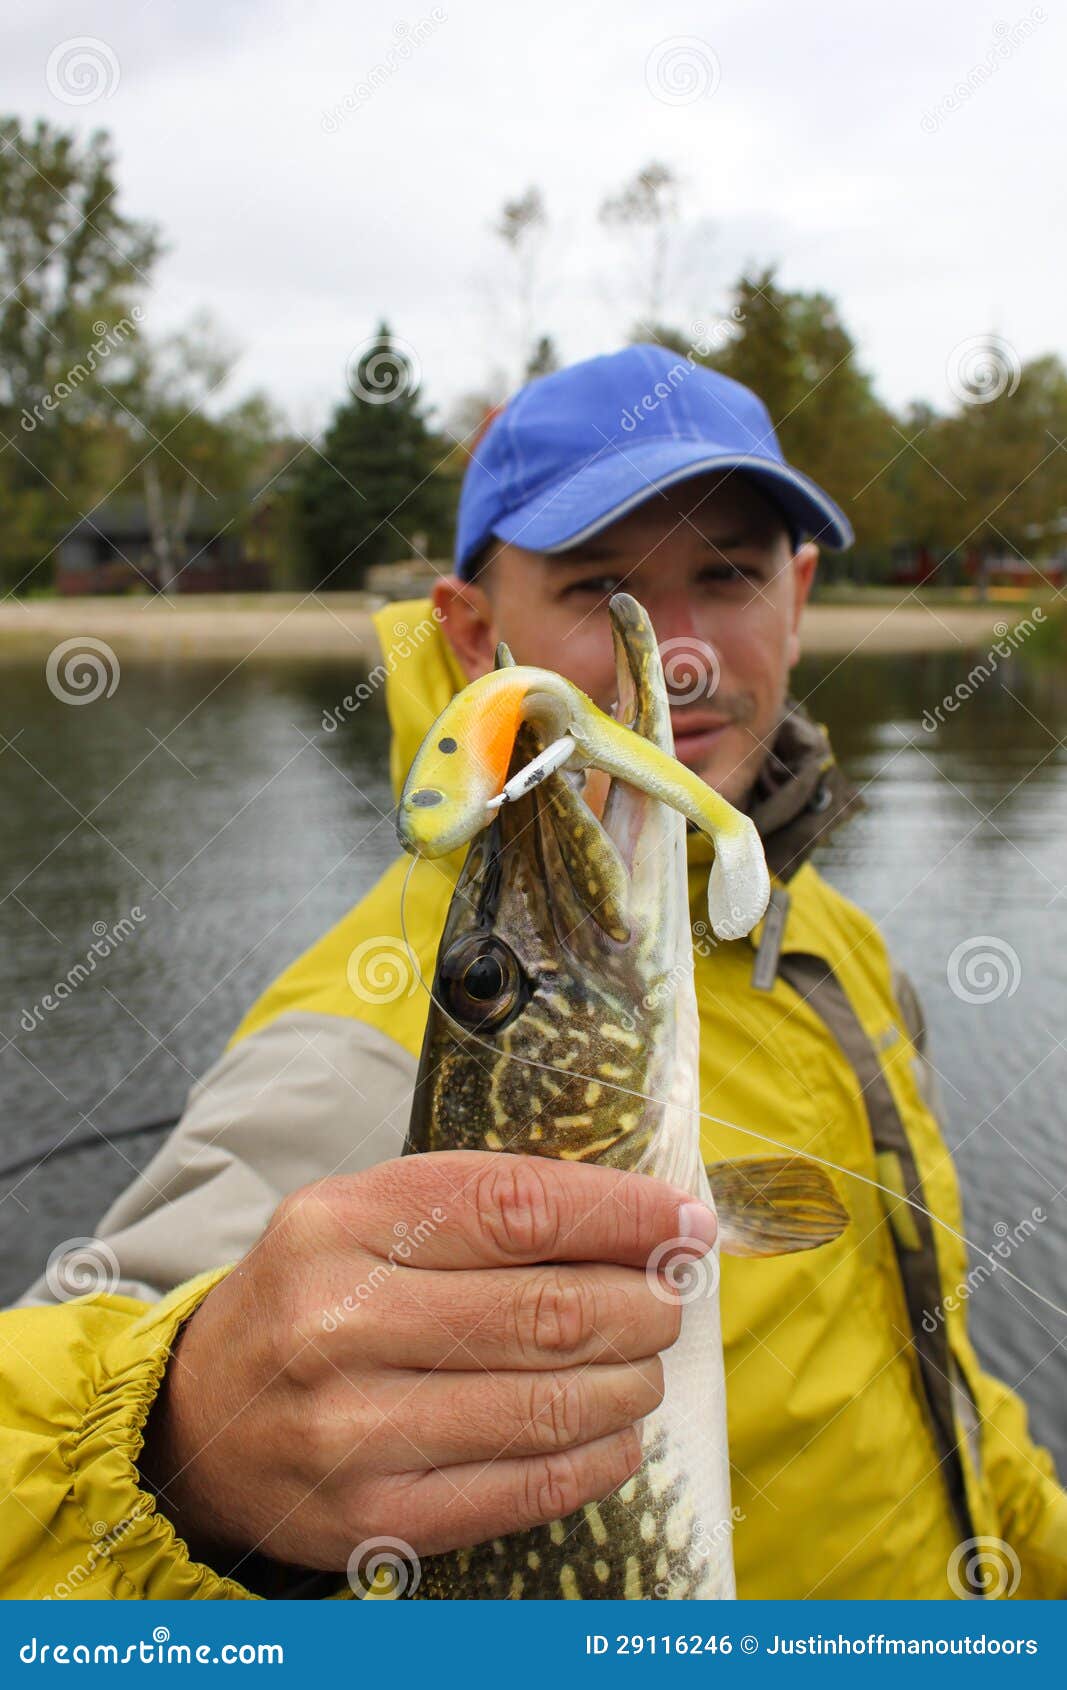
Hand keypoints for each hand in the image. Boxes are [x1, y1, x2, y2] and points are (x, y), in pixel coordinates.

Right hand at [138, 1150, 715, 1573]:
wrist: (201, 1421)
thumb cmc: (313, 1295)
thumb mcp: (366, 1212)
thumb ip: (484, 1201)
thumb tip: (637, 1213)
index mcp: (340, 1224)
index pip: (518, 1207)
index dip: (623, 1213)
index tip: (685, 1219)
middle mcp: (339, 1323)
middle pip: (550, 1311)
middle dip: (643, 1302)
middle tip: (670, 1297)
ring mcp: (355, 1431)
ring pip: (553, 1404)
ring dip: (632, 1380)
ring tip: (644, 1360)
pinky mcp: (378, 1520)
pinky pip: (530, 1487)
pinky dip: (599, 1456)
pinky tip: (615, 1430)